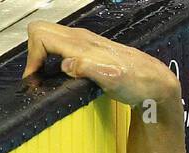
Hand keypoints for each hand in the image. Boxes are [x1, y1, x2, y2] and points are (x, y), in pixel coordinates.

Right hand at [24, 21, 179, 107]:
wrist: (156, 84)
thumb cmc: (138, 82)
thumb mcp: (111, 78)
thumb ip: (86, 68)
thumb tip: (65, 66)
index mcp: (81, 44)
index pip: (41, 36)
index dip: (32, 56)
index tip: (35, 78)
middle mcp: (80, 39)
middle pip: (41, 32)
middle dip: (33, 52)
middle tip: (37, 77)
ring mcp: (85, 44)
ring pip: (51, 38)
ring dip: (43, 55)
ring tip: (45, 77)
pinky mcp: (91, 52)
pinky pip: (63, 47)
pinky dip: (55, 58)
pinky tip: (62, 75)